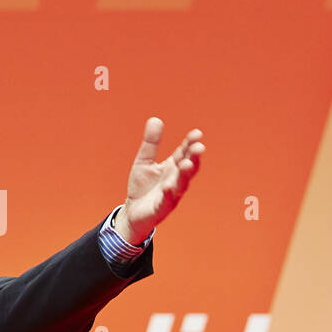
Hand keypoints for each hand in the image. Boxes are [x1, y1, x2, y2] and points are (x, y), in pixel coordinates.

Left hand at [114, 119, 203, 243]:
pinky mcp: (161, 208)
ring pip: (181, 184)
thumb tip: (155, 119)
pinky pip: (166, 201)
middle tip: (199, 146)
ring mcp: (171, 194)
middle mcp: (175, 180)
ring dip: (185, 174)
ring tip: (186, 163)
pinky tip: (168, 186)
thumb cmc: (142, 186)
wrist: (132, 212)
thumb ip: (151, 143)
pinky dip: (168, 194)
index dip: (190, 143)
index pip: (184, 152)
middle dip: (193, 157)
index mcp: (173, 167)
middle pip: (188, 167)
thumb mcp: (144, 161)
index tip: (197, 133)